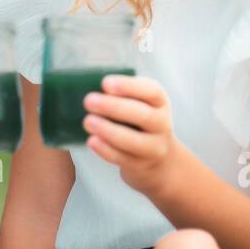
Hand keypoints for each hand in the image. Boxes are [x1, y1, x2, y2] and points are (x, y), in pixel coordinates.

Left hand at [82, 74, 177, 197]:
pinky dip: (106, 150)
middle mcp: (162, 124)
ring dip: (109, 130)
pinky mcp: (141, 165)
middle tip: (88, 101)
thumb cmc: (137, 121)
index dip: (129, 86)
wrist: (156, 157)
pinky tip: (92, 140)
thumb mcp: (138, 103)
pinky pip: (123, 158)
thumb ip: (120, 95)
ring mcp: (154, 147)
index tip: (105, 83)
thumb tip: (88, 88)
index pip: (151, 91)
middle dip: (114, 107)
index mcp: (160, 102)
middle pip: (143, 115)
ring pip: (135, 141)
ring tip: (87, 121)